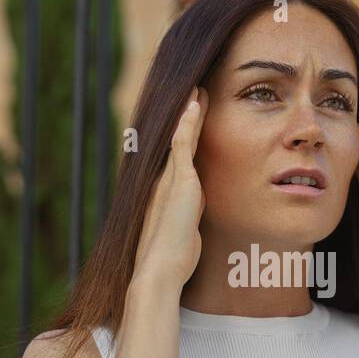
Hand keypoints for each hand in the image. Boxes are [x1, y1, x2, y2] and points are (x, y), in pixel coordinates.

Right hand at [133, 87, 207, 290]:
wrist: (160, 269)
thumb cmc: (174, 259)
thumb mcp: (186, 235)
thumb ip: (191, 219)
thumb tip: (197, 216)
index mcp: (167, 192)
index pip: (180, 157)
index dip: (187, 136)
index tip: (193, 118)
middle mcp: (165, 180)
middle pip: (178, 140)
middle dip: (187, 117)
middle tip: (194, 92)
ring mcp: (170, 178)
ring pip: (181, 135)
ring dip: (189, 111)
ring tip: (197, 88)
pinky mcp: (178, 179)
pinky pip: (183, 142)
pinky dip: (188, 121)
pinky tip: (195, 102)